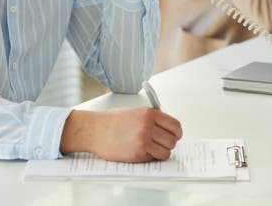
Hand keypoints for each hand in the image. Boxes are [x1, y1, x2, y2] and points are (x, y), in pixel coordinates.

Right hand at [60, 108, 182, 161]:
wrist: (95, 130)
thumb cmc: (112, 122)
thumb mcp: (136, 113)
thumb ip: (152, 120)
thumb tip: (167, 130)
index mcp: (149, 114)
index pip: (175, 126)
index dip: (176, 133)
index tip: (174, 136)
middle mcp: (148, 126)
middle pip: (172, 141)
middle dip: (168, 144)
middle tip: (160, 144)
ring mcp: (143, 140)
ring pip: (166, 152)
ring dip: (160, 153)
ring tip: (151, 150)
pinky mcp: (137, 154)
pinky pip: (154, 159)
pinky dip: (150, 158)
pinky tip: (141, 152)